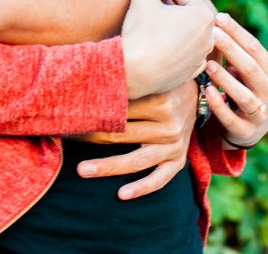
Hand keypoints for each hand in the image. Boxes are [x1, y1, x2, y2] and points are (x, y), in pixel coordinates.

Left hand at [70, 79, 197, 199]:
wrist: (202, 94)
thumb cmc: (165, 80)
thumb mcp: (151, 74)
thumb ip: (126, 75)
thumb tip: (88, 72)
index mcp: (160, 100)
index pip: (119, 109)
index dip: (92, 112)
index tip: (68, 116)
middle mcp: (168, 124)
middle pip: (122, 135)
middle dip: (91, 137)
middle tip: (65, 139)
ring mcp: (174, 145)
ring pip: (136, 160)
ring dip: (107, 166)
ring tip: (82, 170)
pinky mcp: (179, 161)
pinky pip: (160, 179)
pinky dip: (142, 188)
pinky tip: (121, 194)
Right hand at [120, 0, 215, 98]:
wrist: (133, 72)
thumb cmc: (141, 33)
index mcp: (203, 15)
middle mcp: (209, 36)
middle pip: (192, 9)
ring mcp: (202, 56)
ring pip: (192, 30)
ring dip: (178, 20)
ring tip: (159, 14)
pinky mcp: (191, 71)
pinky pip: (188, 49)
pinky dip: (179, 41)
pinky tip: (164, 37)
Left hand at [204, 12, 267, 149]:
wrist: (250, 130)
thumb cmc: (245, 89)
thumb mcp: (247, 72)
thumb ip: (237, 53)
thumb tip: (215, 21)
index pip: (256, 48)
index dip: (237, 32)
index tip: (219, 17)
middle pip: (251, 68)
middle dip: (231, 48)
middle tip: (212, 33)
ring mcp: (260, 114)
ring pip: (244, 95)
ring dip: (225, 78)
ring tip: (208, 64)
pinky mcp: (246, 132)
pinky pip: (231, 118)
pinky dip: (219, 105)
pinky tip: (208, 91)